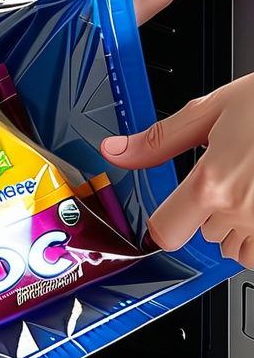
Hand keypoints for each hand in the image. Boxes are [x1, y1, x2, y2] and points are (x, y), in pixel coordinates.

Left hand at [100, 74, 253, 268]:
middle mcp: (242, 212)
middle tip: (230, 177)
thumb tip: (117, 152)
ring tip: (252, 187)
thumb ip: (161, 140)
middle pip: (203, 235)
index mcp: (212, 184)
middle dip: (209, 212)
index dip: (165, 221)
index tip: (173, 209)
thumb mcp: (213, 110)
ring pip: (239, 247)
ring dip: (239, 227)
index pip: (166, 232)